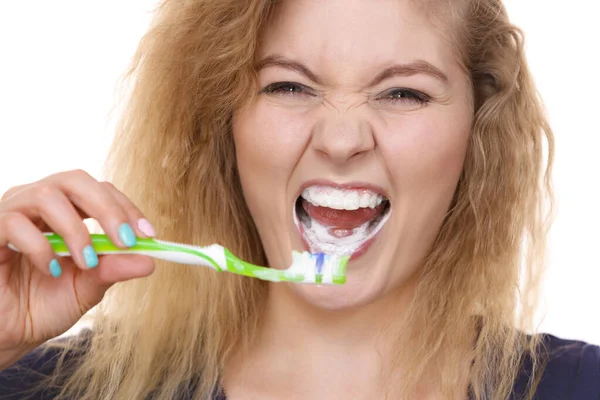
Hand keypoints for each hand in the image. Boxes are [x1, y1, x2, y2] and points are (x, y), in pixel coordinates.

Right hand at [0, 169, 154, 365]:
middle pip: (75, 180)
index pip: (100, 191)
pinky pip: (14, 223)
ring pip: (46, 195)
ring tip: (86, 261)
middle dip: (107, 209)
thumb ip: (113, 269)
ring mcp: (12, 213)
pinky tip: (49, 270)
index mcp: (65, 210)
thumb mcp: (87, 288)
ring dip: (75, 229)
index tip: (148, 235)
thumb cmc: (41, 305)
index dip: (126, 208)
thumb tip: (149, 260)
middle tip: (125, 240)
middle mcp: (38, 204)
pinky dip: (40, 246)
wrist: (6, 332)